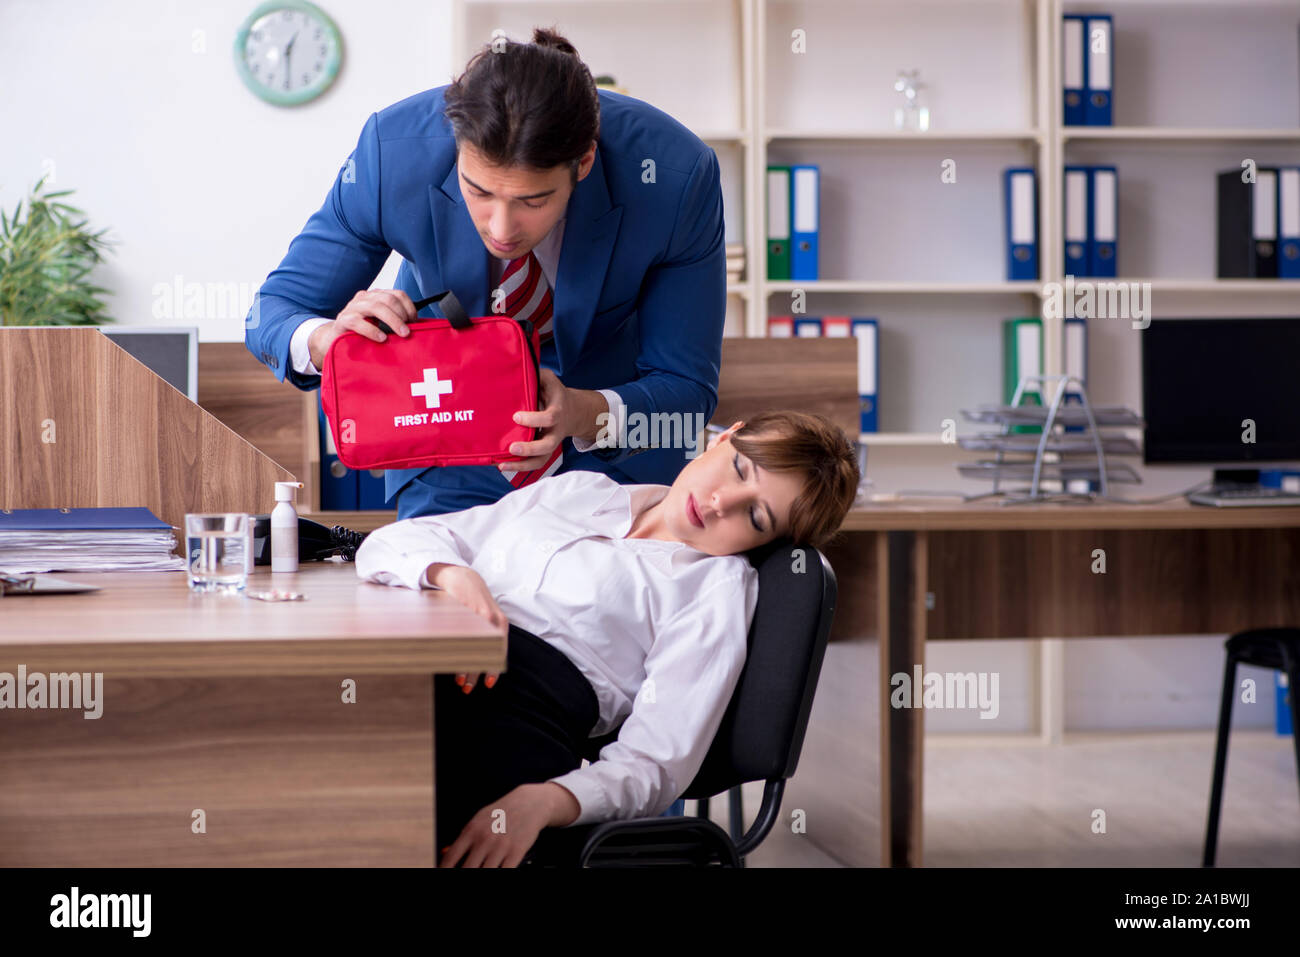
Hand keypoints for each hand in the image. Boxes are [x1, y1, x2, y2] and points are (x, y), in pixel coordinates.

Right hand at [307, 289, 416, 368]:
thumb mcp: (381, 325)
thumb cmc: (363, 333)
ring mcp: (353, 307)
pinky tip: (381, 338)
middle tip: (408, 331)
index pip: (398, 294)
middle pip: (388, 299)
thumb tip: (418, 328)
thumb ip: (395, 322)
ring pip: (376, 307)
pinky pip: (358, 321)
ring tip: (401, 334)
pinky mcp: (343, 320)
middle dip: (402, 315)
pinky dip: (372, 330)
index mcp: (376, 296)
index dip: (409, 307)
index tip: (415, 323)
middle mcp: (365, 298)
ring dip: (392, 320)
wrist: (335, 341)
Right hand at [427, 563, 503, 693]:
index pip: (500, 651)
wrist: (462, 577)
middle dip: (476, 672)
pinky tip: (451, 658)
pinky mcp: (464, 608)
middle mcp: (492, 619)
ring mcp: (478, 614)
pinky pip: (462, 633)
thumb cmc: (473, 602)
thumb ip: (486, 636)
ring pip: (474, 646)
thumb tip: (480, 662)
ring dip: (465, 665)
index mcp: (500, 624)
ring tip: (458, 679)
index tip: (489, 684)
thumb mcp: (484, 618)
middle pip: (487, 652)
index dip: (494, 668)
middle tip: (467, 687)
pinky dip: (457, 649)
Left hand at [439, 783, 572, 867]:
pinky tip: (498, 871)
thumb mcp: (479, 820)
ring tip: (482, 870)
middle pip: (467, 869)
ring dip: (482, 875)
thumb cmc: (501, 812)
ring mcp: (500, 846)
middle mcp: (484, 839)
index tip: (442, 873)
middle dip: (464, 875)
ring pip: (485, 872)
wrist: (529, 803)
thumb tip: (446, 854)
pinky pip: (505, 871)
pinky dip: (500, 874)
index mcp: (471, 830)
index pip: (451, 858)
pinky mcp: (516, 851)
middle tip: (464, 875)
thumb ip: (464, 838)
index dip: (444, 870)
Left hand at [500, 368, 578, 471]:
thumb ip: (536, 374)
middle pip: (548, 445)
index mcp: (558, 411)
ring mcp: (551, 442)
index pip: (550, 418)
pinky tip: (504, 465)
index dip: (534, 419)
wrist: (574, 411)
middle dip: (531, 448)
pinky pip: (536, 463)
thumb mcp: (549, 380)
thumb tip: (515, 367)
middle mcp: (556, 430)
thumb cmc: (554, 393)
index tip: (516, 416)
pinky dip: (521, 467)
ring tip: (503, 465)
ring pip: (542, 459)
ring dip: (523, 464)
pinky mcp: (545, 451)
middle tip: (512, 448)